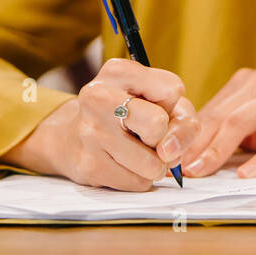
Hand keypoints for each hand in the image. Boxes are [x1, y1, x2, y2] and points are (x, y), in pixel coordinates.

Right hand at [2, 58, 199, 190]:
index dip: (171, 105)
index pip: (172, 89)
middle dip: (163, 137)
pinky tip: (123, 165)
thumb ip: (183, 121)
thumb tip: (171, 153)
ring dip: (155, 165)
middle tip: (148, 134)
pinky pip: (137, 183)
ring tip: (138, 152)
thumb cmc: (128, 115)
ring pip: (152, 163)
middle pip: (158, 125)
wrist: (72, 137)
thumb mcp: (161, 103)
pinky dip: (139, 178)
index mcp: (118, 72)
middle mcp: (98, 97)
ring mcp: (90, 132)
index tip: (154, 105)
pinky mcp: (88, 165)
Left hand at [178, 65, 255, 177]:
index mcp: (248, 82)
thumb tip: (197, 155)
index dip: (187, 135)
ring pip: (241, 121)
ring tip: (202, 170)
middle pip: (220, 115)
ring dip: (217, 149)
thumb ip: (236, 132)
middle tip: (177, 166)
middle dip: (194, 143)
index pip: (210, 110)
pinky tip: (247, 174)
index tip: (169, 156)